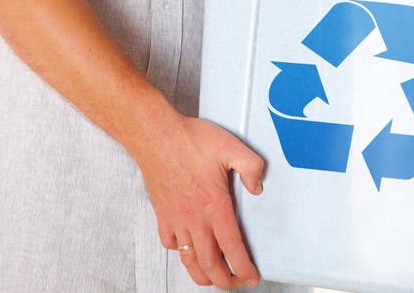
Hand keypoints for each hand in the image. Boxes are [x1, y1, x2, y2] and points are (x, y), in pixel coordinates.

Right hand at [135, 113, 264, 288]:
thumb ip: (250, 166)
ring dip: (204, 275)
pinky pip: (171, 244)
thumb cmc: (187, 140)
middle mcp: (194, 218)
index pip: (232, 248)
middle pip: (210, 264)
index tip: (251, 277)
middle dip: (225, 281)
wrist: (155, 135)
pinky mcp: (162, 214)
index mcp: (214, 205)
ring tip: (214, 277)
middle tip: (236, 282)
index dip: (244, 268)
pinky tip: (187, 249)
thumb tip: (258, 186)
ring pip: (189, 261)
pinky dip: (181, 253)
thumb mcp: (230, 146)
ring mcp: (176, 219)